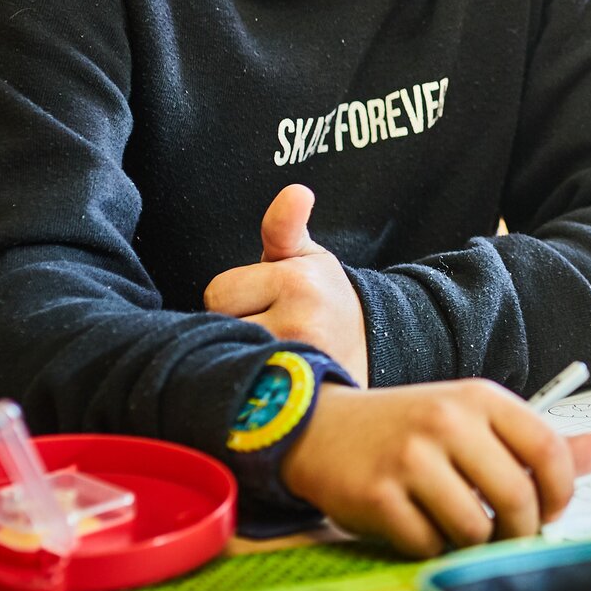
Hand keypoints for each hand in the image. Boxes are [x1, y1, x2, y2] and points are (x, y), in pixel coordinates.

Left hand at [205, 184, 370, 385]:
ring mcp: (299, 364)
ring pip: (230, 359)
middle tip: (270, 325)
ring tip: (272, 350)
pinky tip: (273, 379)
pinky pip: (245, 391)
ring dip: (242, 357)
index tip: (264, 300)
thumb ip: (284, 225)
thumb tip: (296, 193)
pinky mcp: (298, 397)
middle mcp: (301, 323)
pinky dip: (252, 386)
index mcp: (298, 282)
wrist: (372, 348)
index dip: (236, 297)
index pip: (219, 293)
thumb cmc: (324, 298)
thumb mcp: (306, 257)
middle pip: (219, 329)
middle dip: (236, 327)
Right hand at [283, 381, 590, 557]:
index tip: (552, 511)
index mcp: (481, 398)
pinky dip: (429, 546)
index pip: (549, 449)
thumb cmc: (414, 430)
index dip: (562, 492)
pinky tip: (418, 524)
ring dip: (471, 540)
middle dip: (520, 529)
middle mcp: (448, 421)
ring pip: (474, 527)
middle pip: (517, 497)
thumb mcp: (477, 421)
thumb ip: (540, 441)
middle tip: (507, 533)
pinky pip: (427, 543)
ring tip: (457, 524)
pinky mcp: (377, 495)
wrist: (323, 428)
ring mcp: (411, 458)